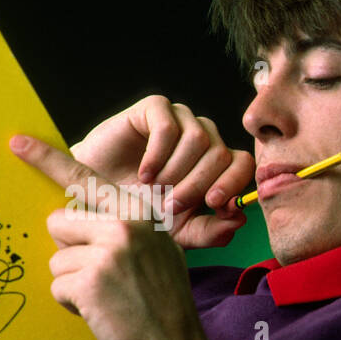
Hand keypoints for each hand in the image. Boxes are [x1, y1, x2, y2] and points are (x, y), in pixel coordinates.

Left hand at [10, 134, 222, 339]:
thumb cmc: (163, 306)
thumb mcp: (158, 253)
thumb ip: (124, 230)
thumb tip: (72, 220)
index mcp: (141, 216)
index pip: (87, 181)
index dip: (49, 160)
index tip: (17, 142)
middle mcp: (125, 226)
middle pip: (59, 222)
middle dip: (70, 252)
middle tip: (103, 277)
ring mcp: (108, 252)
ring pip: (56, 258)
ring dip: (73, 282)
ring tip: (107, 298)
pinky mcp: (89, 280)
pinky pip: (57, 286)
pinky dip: (72, 304)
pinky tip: (102, 312)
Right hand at [69, 95, 254, 249]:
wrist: (97, 193)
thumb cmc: (142, 210)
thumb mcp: (179, 231)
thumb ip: (211, 232)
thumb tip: (239, 219)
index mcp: (217, 163)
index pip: (243, 164)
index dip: (233, 184)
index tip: (214, 206)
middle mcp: (204, 137)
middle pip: (221, 153)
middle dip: (197, 185)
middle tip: (170, 205)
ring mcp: (181, 119)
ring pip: (199, 139)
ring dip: (176, 171)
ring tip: (154, 188)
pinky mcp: (155, 108)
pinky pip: (168, 127)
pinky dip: (157, 155)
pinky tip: (144, 174)